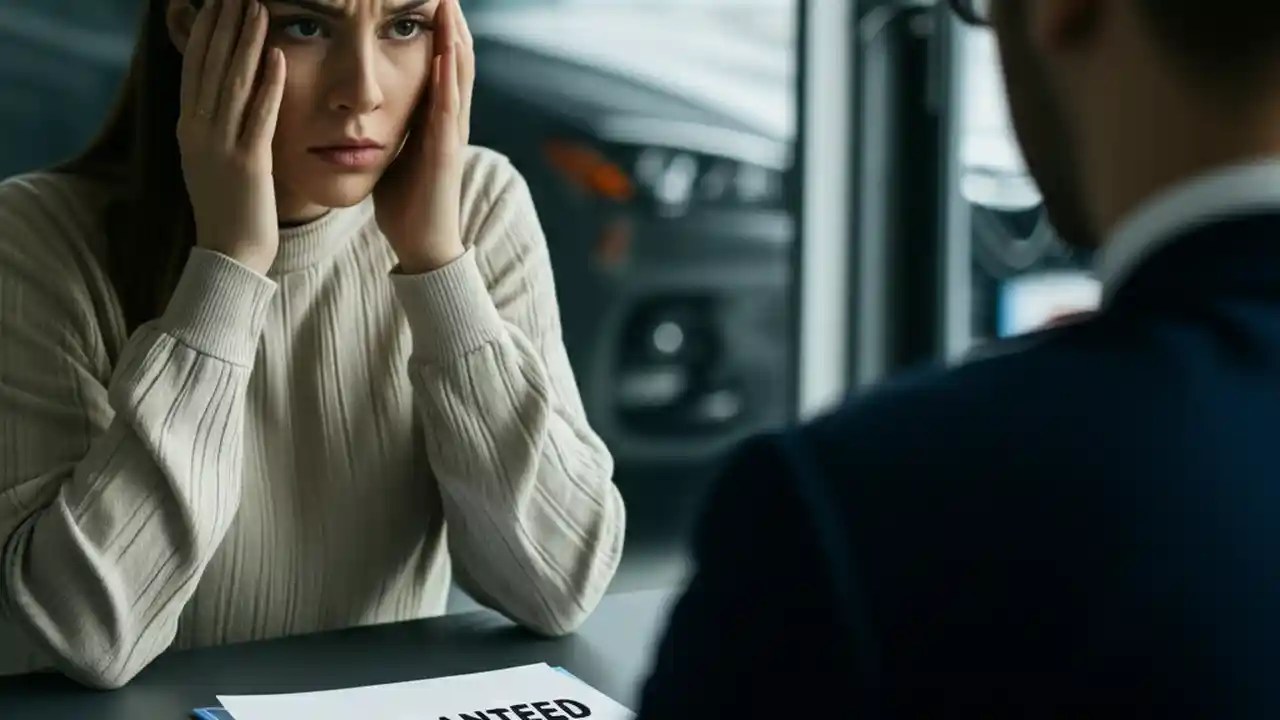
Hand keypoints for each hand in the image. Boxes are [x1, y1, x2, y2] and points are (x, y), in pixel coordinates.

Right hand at [178, 0, 286, 275]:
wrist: (230, 255)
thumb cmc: (230, 209)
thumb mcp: (213, 160)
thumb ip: (217, 126)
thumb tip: (223, 95)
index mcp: (189, 128)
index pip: (195, 68)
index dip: (206, 31)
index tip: (217, 3)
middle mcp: (198, 131)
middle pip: (210, 66)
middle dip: (224, 25)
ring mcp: (220, 146)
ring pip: (233, 83)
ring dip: (247, 43)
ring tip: (257, 8)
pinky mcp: (248, 164)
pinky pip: (259, 116)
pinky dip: (268, 85)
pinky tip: (278, 57)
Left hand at [374, 0, 475, 274]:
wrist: (421, 243)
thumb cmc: (405, 202)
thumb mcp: (394, 152)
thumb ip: (390, 126)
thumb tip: (367, 106)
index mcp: (435, 117)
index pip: (441, 61)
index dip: (437, 28)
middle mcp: (450, 119)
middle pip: (457, 57)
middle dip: (452, 21)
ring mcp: (451, 133)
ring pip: (459, 73)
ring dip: (455, 36)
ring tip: (449, 3)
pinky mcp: (444, 150)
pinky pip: (449, 105)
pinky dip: (448, 75)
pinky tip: (444, 49)